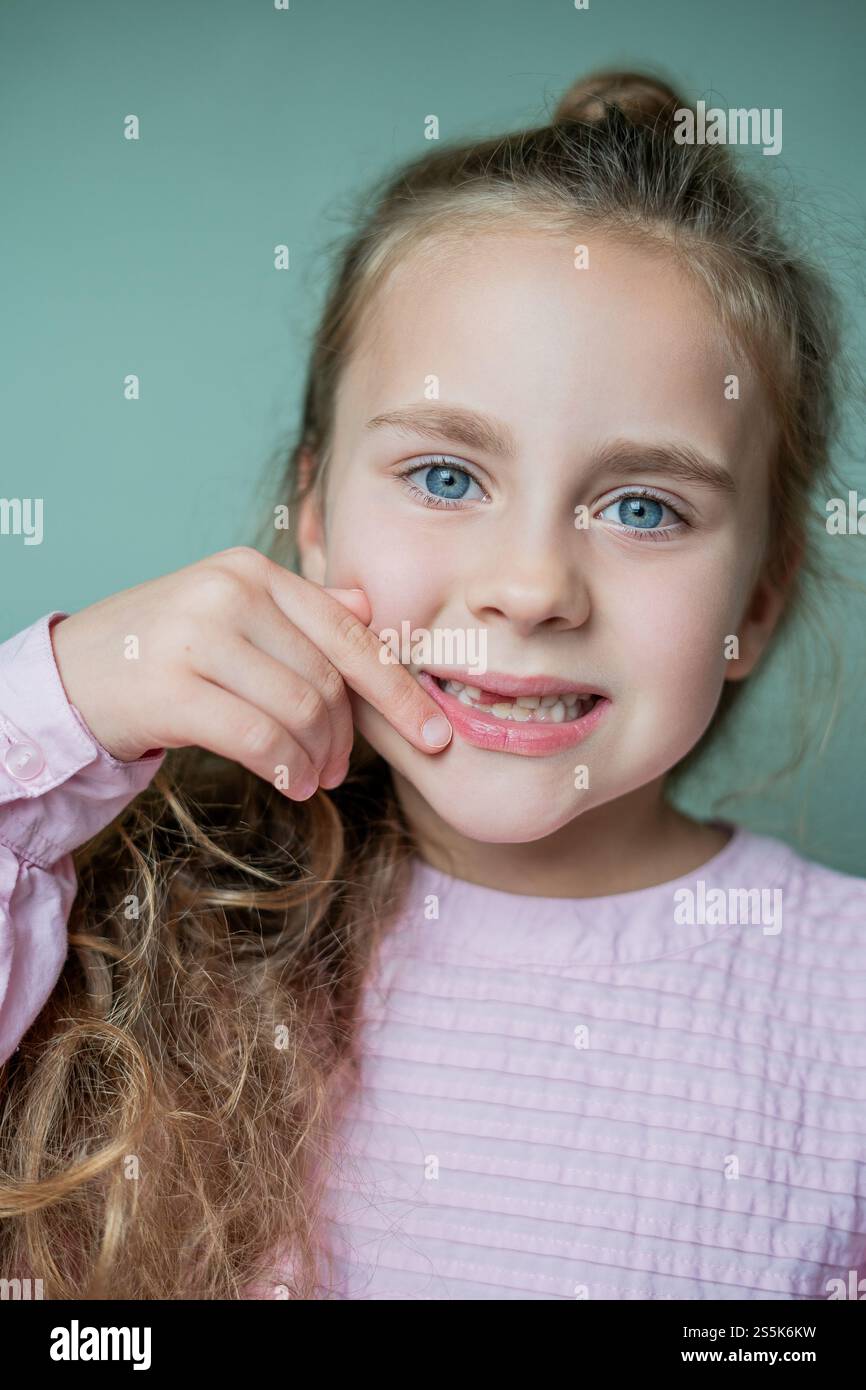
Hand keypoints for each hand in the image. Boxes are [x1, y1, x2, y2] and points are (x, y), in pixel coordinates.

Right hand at [50, 546, 451, 796]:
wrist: (75, 674)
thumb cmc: (168, 649)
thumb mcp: (232, 615)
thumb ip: (301, 612)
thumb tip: (368, 606)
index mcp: (254, 571)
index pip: (348, 634)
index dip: (398, 690)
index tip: (436, 734)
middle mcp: (230, 592)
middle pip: (327, 679)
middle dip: (346, 737)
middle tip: (341, 771)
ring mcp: (198, 635)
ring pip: (299, 710)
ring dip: (317, 758)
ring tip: (313, 780)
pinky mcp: (172, 686)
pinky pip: (257, 737)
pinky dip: (285, 767)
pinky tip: (289, 782)